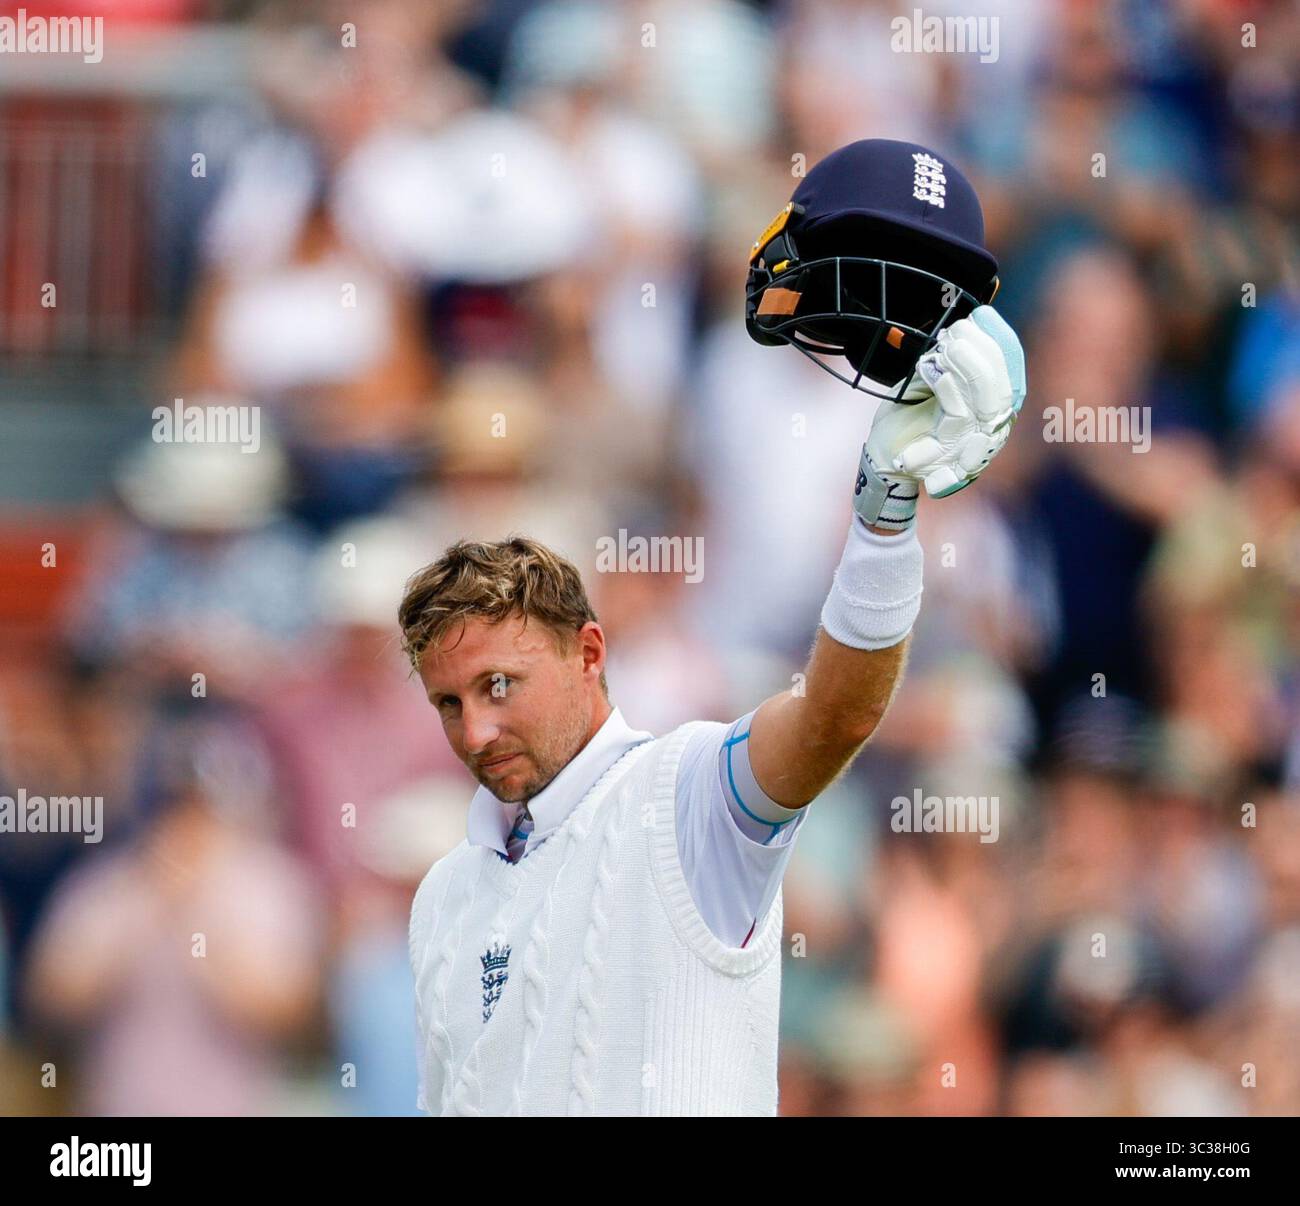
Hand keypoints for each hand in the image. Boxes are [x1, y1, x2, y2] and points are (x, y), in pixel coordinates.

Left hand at [866, 306, 1025, 499]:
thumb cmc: (906, 418)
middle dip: (985, 351)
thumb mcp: (928, 380)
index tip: (983, 315)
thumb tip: (960, 326)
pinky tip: (940, 373)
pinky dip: (952, 391)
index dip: (1000, 341)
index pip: (1008, 372)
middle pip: (1002, 386)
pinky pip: (960, 417)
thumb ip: (946, 360)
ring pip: (987, 402)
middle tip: (960, 327)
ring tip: (950, 346)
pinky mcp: (949, 452)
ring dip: (970, 368)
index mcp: (989, 406)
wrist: (882, 454)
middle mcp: (990, 426)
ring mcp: (972, 441)